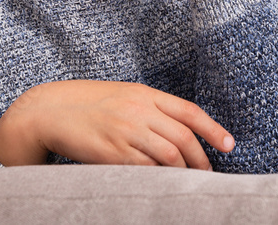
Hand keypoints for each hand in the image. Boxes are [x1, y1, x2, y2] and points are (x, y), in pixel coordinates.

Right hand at [0, 80, 234, 169]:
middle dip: (201, 159)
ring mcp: (125, 131)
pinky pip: (144, 169)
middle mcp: (138, 110)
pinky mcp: (111, 152)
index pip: (189, 111)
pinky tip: (163, 185)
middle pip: (183, 137)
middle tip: (208, 174)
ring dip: (183, 172)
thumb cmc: (89, 105)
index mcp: (145, 93)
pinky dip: (159, 179)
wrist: (49, 111)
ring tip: (188, 183)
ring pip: (168, 155)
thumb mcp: (124, 96)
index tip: (229, 145)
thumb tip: (182, 132)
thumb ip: (151, 109)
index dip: (213, 129)